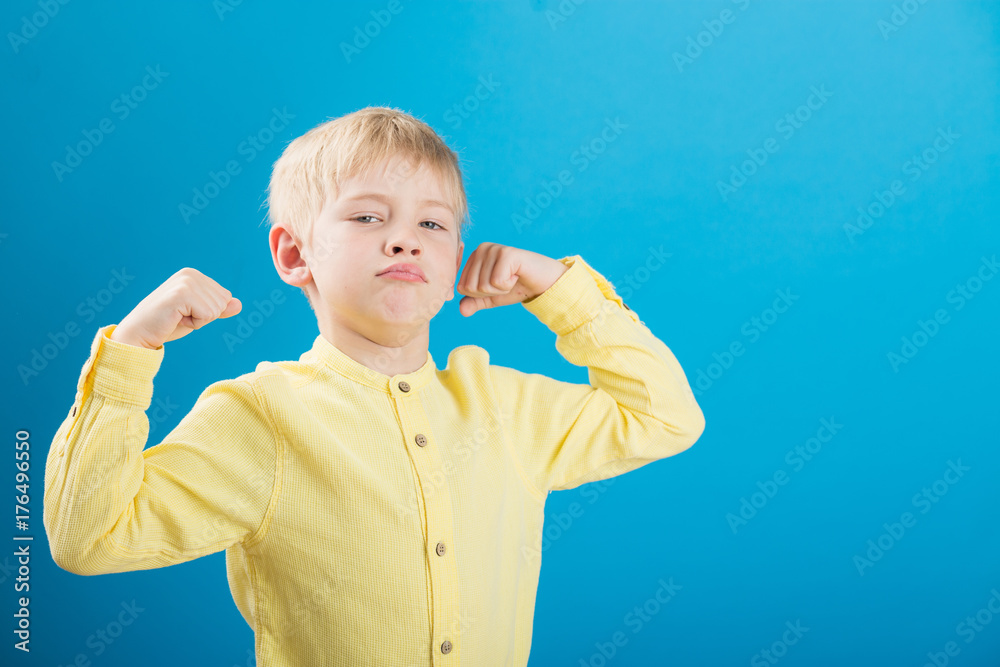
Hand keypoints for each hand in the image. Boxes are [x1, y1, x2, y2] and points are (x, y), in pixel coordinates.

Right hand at [110, 268, 241, 348]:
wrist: (139, 334)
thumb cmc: (167, 325)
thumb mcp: (199, 315)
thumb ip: (218, 309)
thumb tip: (239, 304)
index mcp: (194, 275)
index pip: (225, 297)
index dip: (208, 312)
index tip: (186, 313)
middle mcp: (190, 274)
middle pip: (223, 302)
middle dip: (205, 316)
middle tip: (180, 316)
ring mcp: (186, 282)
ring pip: (216, 310)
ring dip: (198, 321)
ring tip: (176, 317)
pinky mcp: (182, 293)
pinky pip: (208, 315)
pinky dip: (194, 323)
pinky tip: (175, 319)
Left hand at [456, 243, 567, 316]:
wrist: (543, 283)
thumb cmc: (517, 286)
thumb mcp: (492, 297)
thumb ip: (474, 302)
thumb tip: (461, 310)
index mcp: (474, 257)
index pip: (462, 287)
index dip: (480, 295)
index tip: (497, 285)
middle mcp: (481, 249)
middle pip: (470, 287)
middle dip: (490, 293)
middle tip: (506, 282)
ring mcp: (493, 249)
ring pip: (483, 286)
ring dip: (501, 289)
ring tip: (512, 278)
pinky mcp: (506, 253)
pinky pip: (496, 282)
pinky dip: (508, 286)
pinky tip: (517, 275)